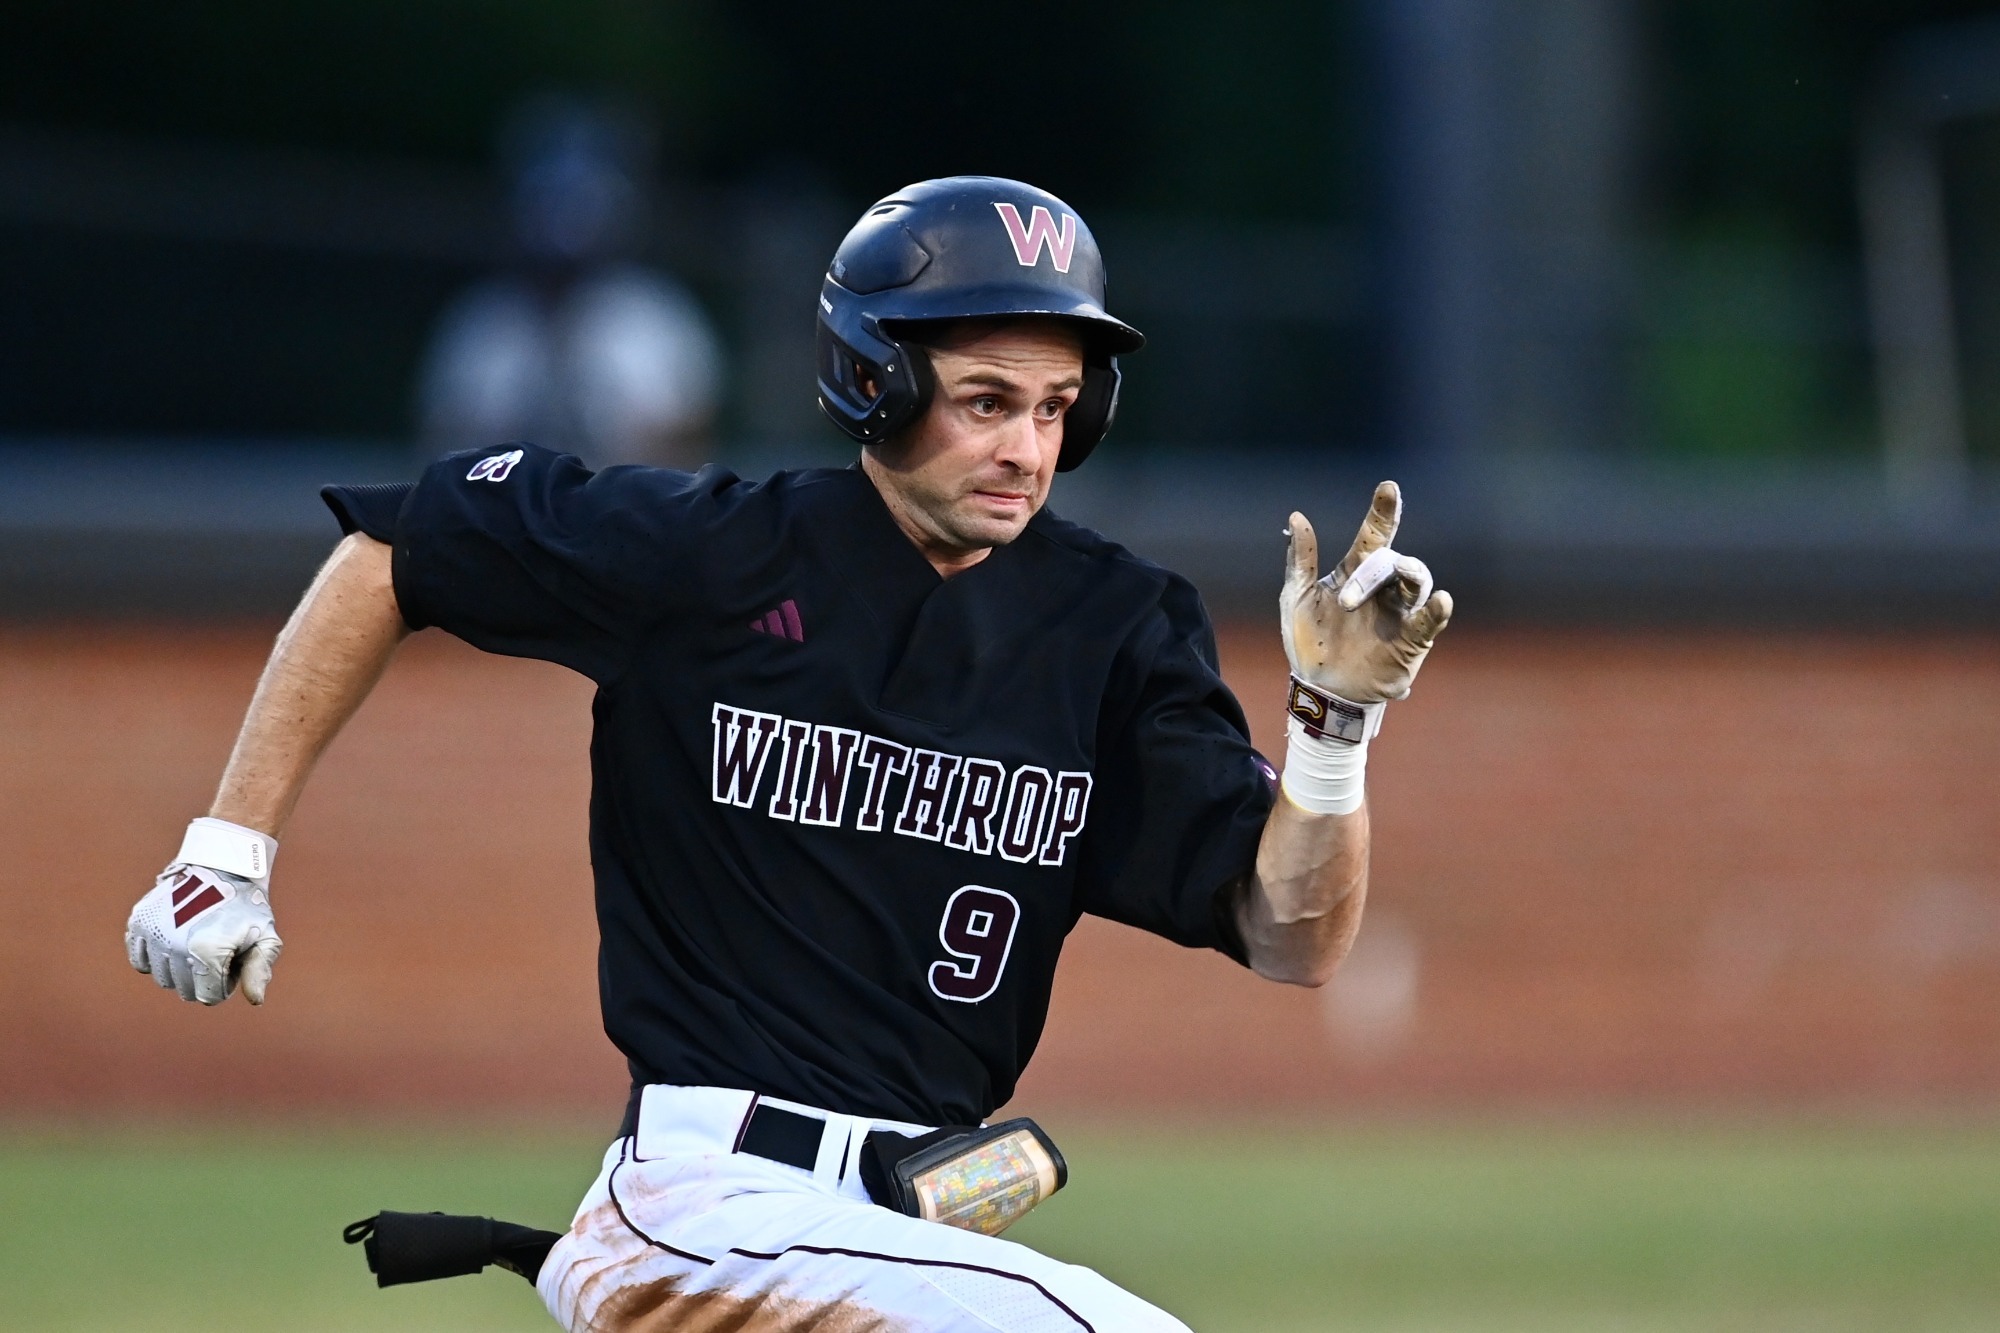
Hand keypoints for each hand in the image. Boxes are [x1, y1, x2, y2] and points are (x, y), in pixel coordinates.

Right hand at [126, 820, 282, 1005]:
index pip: (208, 997)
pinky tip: (173, 945)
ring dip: (181, 971)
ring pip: (163, 979)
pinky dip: (155, 960)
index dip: (224, 984)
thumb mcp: (264, 936)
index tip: (232, 964)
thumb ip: (260, 970)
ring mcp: (154, 934)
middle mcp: (175, 946)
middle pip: (185, 991)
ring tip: (198, 945)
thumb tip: (255, 1001)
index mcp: (207, 952)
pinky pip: (140, 961)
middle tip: (218, 952)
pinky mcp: (139, 923)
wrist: (221, 866)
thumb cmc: (248, 906)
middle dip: (205, 978)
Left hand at [1282, 481, 1451, 703]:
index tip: (1388, 489)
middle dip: (1371, 573)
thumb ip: (1301, 559)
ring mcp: (1400, 613)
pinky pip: (1430, 622)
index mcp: (1356, 573)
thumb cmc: (1310, 642)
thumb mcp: (1296, 598)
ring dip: (1408, 574)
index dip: (1383, 512)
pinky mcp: (1412, 642)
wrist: (1320, 690)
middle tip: (1345, 601)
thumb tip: (1297, 516)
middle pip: (1391, 561)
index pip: (1374, 536)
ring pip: (1418, 581)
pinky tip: (1441, 601)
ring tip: (1398, 574)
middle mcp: (1383, 588)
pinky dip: (1437, 610)